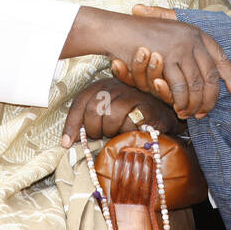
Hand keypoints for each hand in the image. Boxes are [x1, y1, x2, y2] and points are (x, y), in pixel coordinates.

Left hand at [61, 78, 180, 146]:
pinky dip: (124, 132)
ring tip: (115, 134)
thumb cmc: (131, 119)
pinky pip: (128, 121)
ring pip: (110, 115)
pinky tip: (127, 134)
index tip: (67, 143)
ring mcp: (132, 94)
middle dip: (92, 129)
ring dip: (110, 131)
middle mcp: (115, 86)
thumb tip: (68, 141)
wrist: (163, 118)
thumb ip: (90, 122)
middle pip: (93, 108)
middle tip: (99, 137)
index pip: (80, 102)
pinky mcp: (145, 106)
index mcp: (102, 86)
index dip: (72, 124)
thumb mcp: (107, 117)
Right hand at [113, 4, 230, 119]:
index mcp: (196, 33)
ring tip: (191, 114)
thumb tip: (203, 72)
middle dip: (211, 99)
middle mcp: (193, 39)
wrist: (118, 30)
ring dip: (195, 104)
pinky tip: (179, 109)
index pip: (222, 58)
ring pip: (197, 85)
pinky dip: (181, 102)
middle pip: (211, 76)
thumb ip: (187, 50)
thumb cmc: (140, 34)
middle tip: (205, 113)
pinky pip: (180, 87)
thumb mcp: (170, 36)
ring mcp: (181, 47)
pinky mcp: (168, 58)